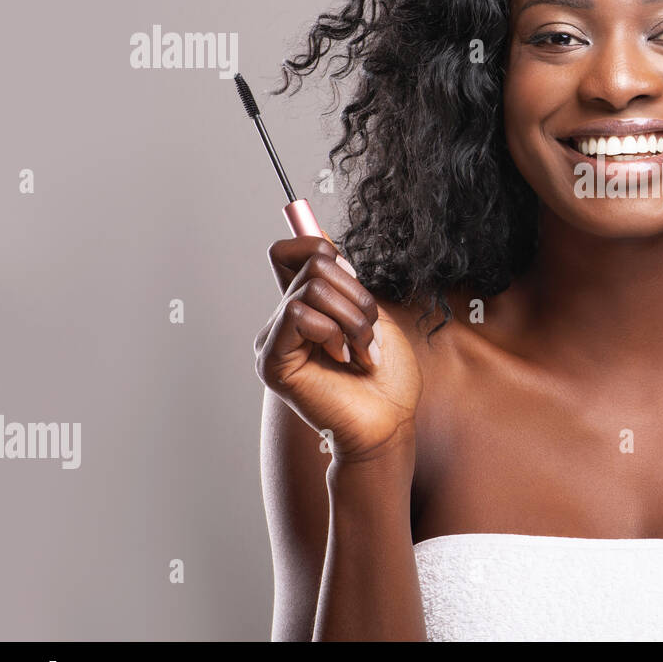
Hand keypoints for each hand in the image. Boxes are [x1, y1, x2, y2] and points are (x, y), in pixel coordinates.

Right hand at [254, 236, 421, 465]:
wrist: (389, 422)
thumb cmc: (387, 377)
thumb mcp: (370, 313)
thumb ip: (342, 279)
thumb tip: (319, 238)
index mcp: (304, 308)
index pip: (289, 252)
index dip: (318, 248)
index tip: (350, 276)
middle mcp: (283, 322)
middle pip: (314, 263)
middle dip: (357, 294)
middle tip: (367, 332)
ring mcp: (274, 341)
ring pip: (313, 288)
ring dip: (353, 318)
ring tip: (360, 351)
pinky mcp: (273, 361)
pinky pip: (297, 314)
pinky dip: (333, 332)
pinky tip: (342, 359)